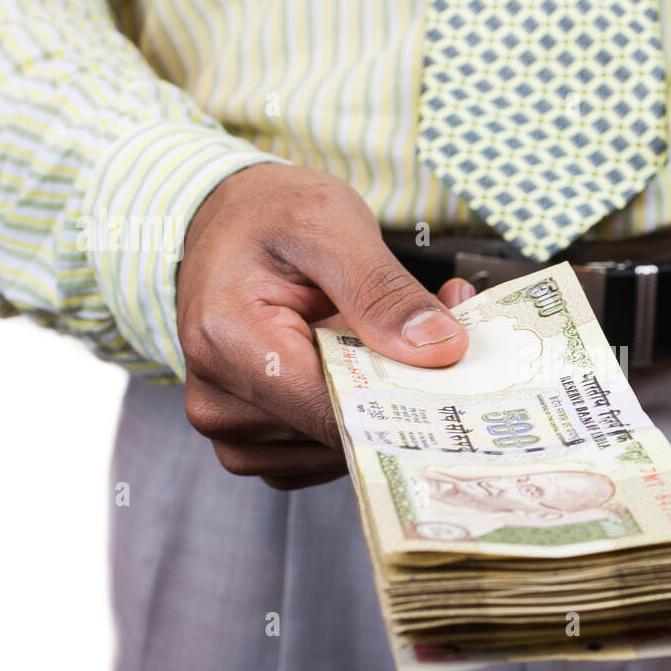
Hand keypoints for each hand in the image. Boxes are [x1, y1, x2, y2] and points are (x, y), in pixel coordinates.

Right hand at [176, 164, 476, 489]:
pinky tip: (363, 372)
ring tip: (391, 347)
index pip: (327, 411)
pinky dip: (355, 419)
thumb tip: (439, 349)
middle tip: (437, 344)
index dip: (398, 406)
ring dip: (377, 409)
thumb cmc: (269, 215)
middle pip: (335, 436)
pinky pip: (320, 455)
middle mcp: (216, 398)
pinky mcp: (250, 441)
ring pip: (336, 453)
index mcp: (225, 340)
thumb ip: (383, 290)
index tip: (454, 387)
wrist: (230, 220)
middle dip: (395, 398)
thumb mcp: (329, 224)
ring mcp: (229, 428)